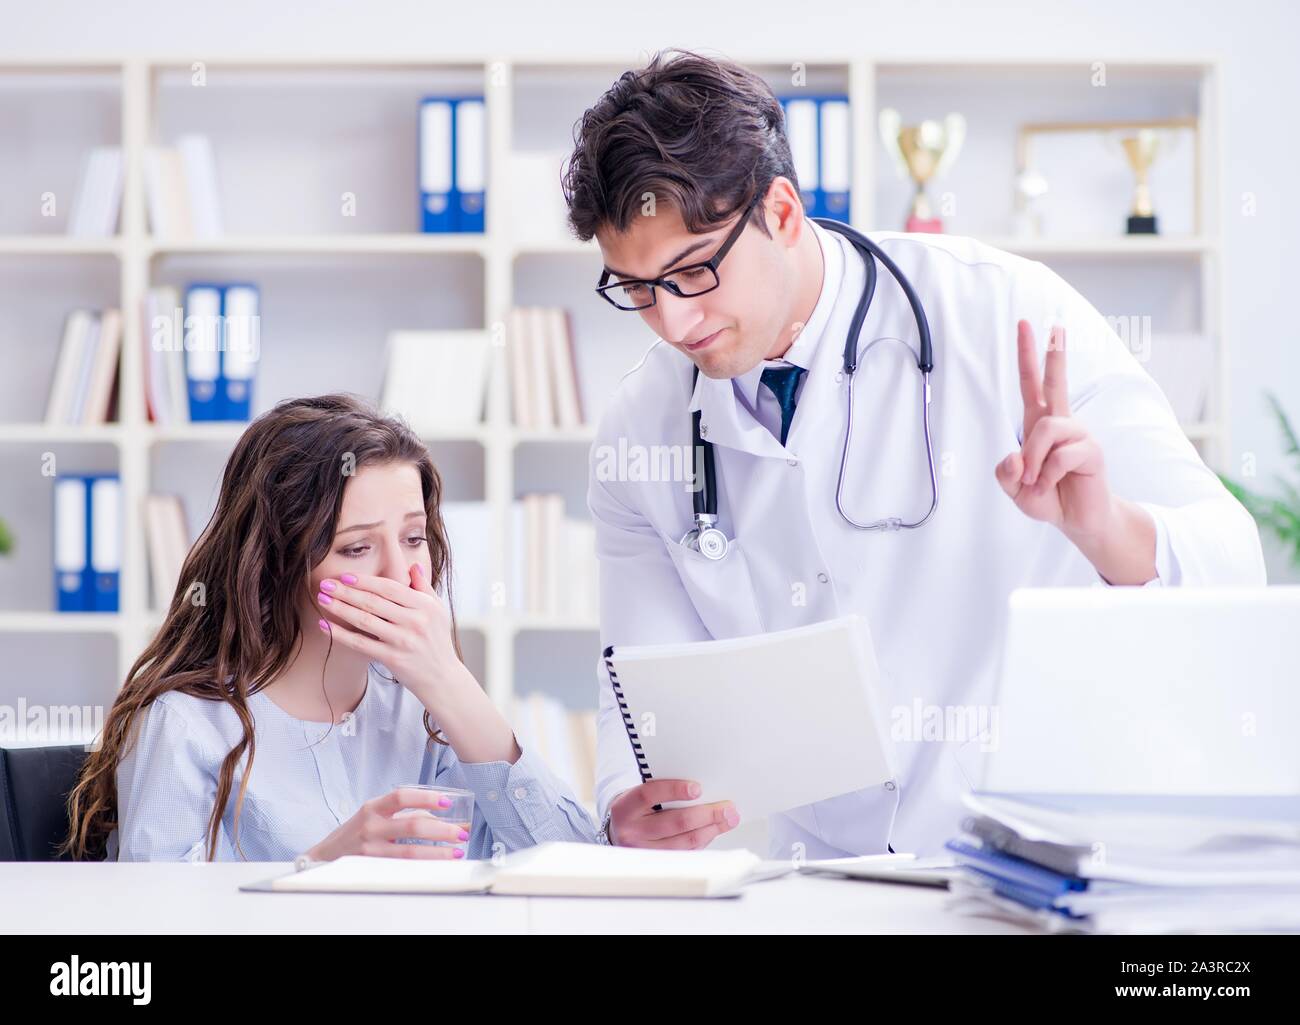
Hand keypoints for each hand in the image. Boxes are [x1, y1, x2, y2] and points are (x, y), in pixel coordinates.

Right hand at [305, 787, 469, 860]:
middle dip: (442, 830)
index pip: (402, 796)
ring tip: (455, 852)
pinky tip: (436, 866)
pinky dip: (422, 866)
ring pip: (410, 851)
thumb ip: (403, 813)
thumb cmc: (356, 833)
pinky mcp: (371, 868)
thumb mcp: (375, 815)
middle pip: (413, 825)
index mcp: (373, 807)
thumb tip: (440, 816)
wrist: (325, 857)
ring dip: (437, 852)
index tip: (447, 802)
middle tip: (461, 833)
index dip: (427, 798)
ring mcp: (370, 849)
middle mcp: (370, 826)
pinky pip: (402, 867)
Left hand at [316, 564, 461, 702]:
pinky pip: (360, 643)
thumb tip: (413, 566)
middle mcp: (414, 621)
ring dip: (340, 608)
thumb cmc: (437, 640)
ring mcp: (402, 640)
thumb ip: (424, 587)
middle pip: (373, 602)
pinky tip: (325, 625)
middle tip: (325, 583)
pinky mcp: (392, 658)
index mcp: (425, 605)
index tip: (345, 576)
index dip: (365, 581)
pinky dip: (340, 634)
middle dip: (346, 591)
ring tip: (322, 599)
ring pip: (364, 620)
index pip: (390, 588)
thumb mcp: (438, 610)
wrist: (441, 676)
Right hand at [609, 780, 739, 849]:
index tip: (698, 788)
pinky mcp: (658, 864)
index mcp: (625, 807)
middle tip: (727, 808)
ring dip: (711, 829)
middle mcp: (632, 831)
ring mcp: (644, 851)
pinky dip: (704, 840)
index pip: (649, 794)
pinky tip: (714, 831)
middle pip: (675, 821)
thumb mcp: (639, 795)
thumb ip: (662, 790)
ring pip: (685, 840)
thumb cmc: (636, 809)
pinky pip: (687, 853)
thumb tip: (701, 790)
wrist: (620, 833)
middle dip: (706, 814)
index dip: (674, 790)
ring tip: (727, 819)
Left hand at [994, 320, 1113, 538]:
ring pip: (1047, 429)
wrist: (1078, 520)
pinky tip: (1053, 484)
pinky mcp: (1091, 451)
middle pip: (1056, 382)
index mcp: (1039, 425)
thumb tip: (1015, 457)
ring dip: (1035, 458)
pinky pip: (1061, 455)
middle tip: (1054, 324)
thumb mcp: (1015, 489)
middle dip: (1053, 354)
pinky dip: (1049, 474)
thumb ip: (1006, 473)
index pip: (1031, 385)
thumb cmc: (1048, 498)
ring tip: (1036, 480)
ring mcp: (1078, 435)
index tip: (1026, 326)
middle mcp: (1061, 424)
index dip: (1028, 357)